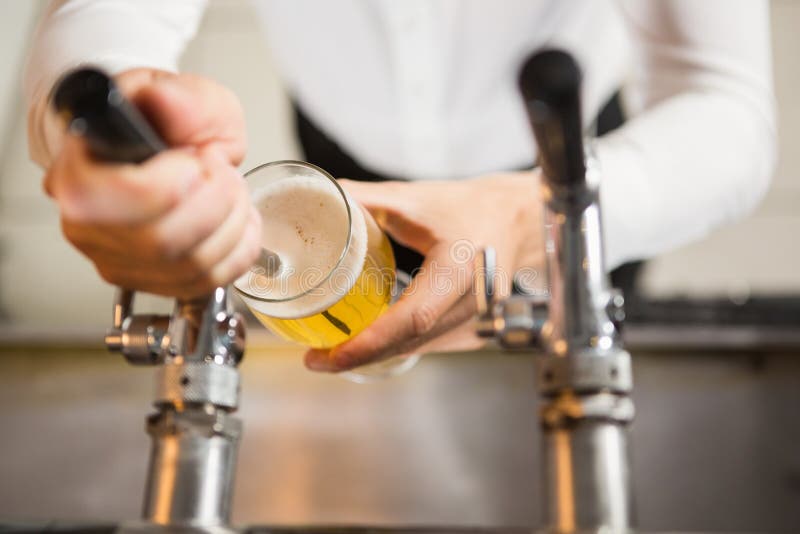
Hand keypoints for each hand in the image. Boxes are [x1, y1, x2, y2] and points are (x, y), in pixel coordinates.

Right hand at [43, 68, 260, 298]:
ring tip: (229, 191)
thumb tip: (166, 101)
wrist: (166, 146)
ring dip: (232, 224)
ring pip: (190, 266)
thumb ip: (181, 98)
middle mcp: (87, 224)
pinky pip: (205, 283)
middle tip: (222, 172)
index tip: (197, 160)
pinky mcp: (149, 282)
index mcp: (79, 169)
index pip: (110, 198)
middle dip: (216, 202)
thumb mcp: (183, 94)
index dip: (171, 183)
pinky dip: (237, 251)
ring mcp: (116, 259)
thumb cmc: (163, 123)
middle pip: (160, 242)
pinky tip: (234, 222)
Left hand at [305, 171, 544, 371]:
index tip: (332, 353)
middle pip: (412, 342)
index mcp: (459, 267)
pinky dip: (395, 347)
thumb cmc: (470, 206)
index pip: (414, 317)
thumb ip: (365, 199)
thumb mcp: (415, 198)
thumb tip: (321, 198)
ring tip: (331, 355)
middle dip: (362, 356)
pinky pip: (427, 343)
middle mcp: (470, 301)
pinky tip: (367, 345)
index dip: (372, 340)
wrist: (514, 219)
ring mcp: (474, 319)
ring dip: (375, 356)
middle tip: (316, 360)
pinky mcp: (470, 326)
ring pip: (418, 348)